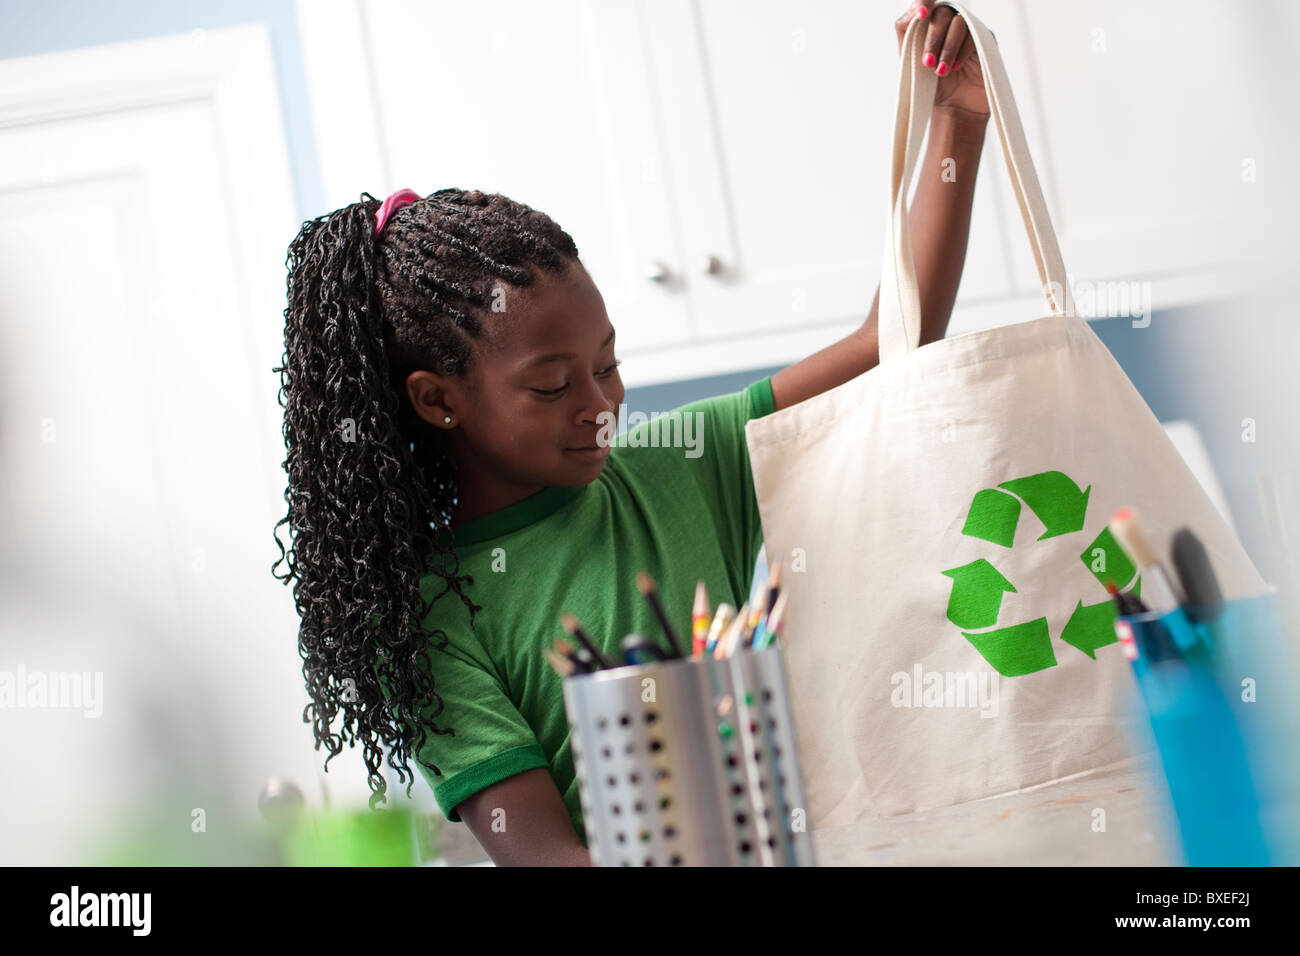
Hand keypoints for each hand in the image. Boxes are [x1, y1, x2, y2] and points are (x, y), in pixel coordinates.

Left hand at [896, 3, 990, 119]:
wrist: (951, 108)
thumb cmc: (929, 85)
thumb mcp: (909, 61)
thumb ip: (907, 34)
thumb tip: (913, 11)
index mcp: (929, 24)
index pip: (927, 3)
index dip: (924, 2)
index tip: (921, 14)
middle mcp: (949, 23)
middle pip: (942, 13)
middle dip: (933, 39)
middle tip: (927, 63)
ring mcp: (968, 30)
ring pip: (959, 23)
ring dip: (947, 48)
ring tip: (941, 72)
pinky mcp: (984, 40)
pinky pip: (975, 35)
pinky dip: (962, 51)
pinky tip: (955, 67)